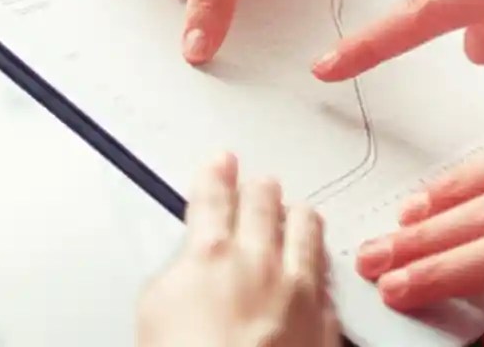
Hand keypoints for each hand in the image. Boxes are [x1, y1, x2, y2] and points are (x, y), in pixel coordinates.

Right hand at [136, 153, 340, 346]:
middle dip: (258, 188)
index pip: (213, 196)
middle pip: (264, 202)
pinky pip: (328, 278)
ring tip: (296, 211)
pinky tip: (316, 266)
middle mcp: (261, 262)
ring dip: (297, 216)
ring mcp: (299, 290)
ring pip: (307, 229)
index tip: (221, 163)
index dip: (216, 174)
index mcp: (211, 252)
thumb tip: (188, 261)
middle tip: (258, 183)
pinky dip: (320, 265)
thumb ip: (178, 271)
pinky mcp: (326, 321)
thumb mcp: (156, 309)